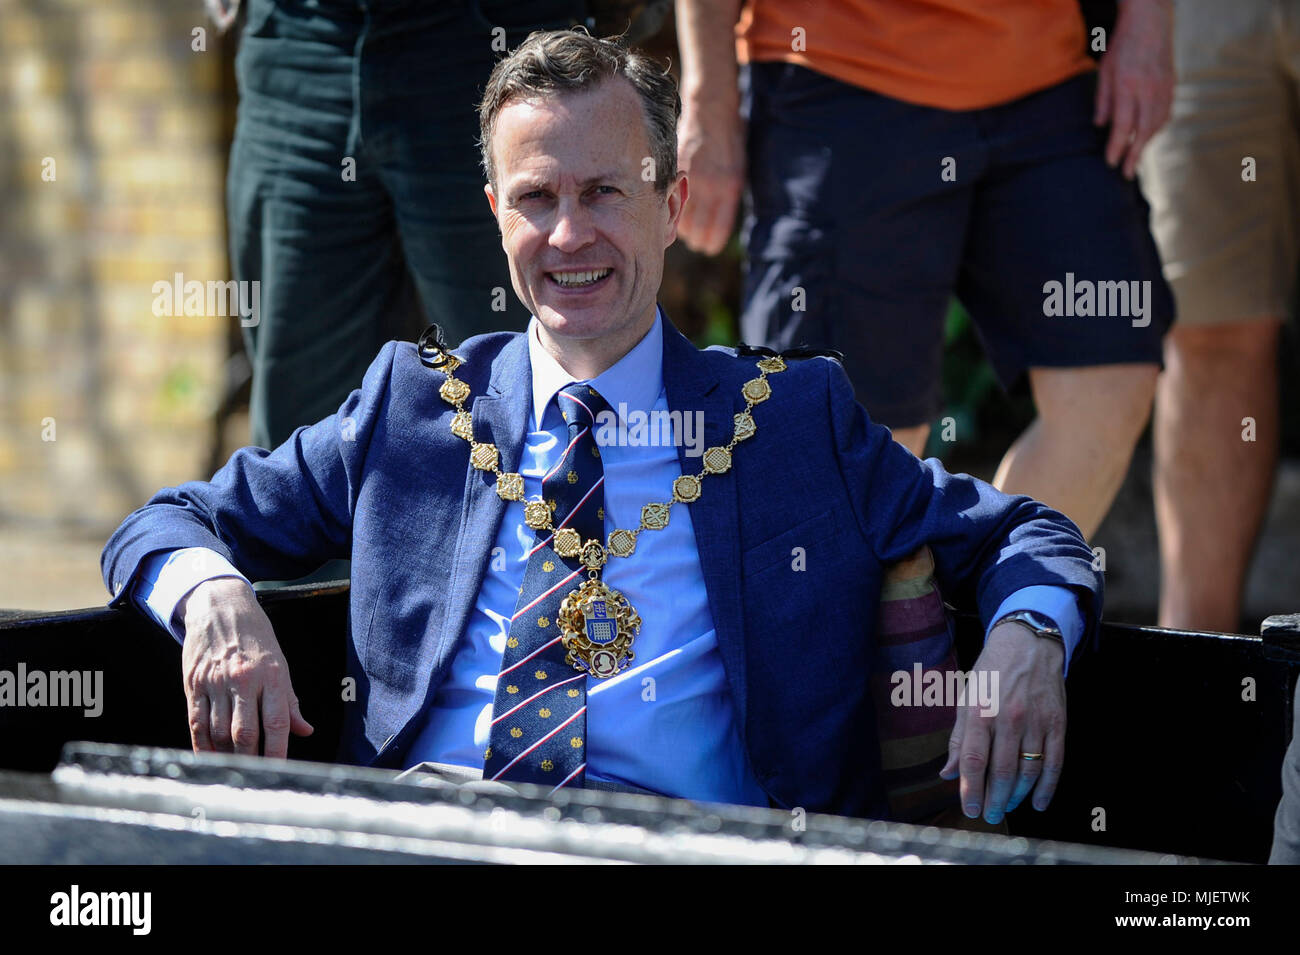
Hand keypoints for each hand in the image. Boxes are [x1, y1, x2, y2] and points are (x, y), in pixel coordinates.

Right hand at [179, 577, 312, 757]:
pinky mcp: (193, 685)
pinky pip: (197, 723)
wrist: (220, 606)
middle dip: (250, 760)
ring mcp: (215, 683)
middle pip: (244, 732)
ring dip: (226, 757)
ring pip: (219, 732)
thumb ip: (290, 701)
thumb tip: (305, 730)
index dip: (277, 752)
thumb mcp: (281, 663)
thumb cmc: (255, 636)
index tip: (278, 771)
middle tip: (254, 778)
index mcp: (272, 676)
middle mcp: (243, 681)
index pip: (276, 723)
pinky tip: (209, 759)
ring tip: (233, 772)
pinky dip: (201, 746)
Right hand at [675, 99, 744, 254]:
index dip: (713, 243)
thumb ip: (728, 195)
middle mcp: (710, 186)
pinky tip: (672, 213)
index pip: (719, 228)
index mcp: (730, 187)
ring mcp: (691, 178)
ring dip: (682, 229)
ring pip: (681, 218)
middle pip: (698, 229)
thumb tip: (716, 221)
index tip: (710, 249)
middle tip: (697, 243)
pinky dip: (670, 210)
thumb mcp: (739, 168)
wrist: (711, 111)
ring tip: (685, 231)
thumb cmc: (730, 140)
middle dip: (697, 240)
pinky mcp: (675, 171)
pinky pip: (669, 201)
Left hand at [939, 623, 1065, 823]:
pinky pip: (1054, 763)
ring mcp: (1036, 722)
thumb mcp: (966, 698)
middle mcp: (1008, 718)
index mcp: (980, 712)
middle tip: (988, 815)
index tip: (969, 809)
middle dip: (994, 799)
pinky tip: (1039, 802)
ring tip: (1006, 807)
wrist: (1028, 644)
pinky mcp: (1058, 724)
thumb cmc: (991, 672)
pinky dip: (1047, 787)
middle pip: (1003, 771)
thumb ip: (959, 738)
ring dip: (1017, 796)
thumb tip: (948, 773)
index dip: (971, 790)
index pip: (974, 761)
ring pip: (1028, 771)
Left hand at [1094, 0, 1174, 178]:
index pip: (1123, 124)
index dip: (1117, 146)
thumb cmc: (1123, 46)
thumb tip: (1100, 126)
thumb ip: (1103, 100)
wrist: (1151, 22)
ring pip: (1157, 124)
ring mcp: (1163, 87)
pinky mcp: (1172, 85)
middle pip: (1143, 130)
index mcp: (1128, 85)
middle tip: (1126, 173)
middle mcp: (1148, 89)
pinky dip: (1156, 128)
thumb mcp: (1105, 70)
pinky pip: (1165, 113)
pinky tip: (1147, 136)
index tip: (1111, 162)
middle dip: (1134, 154)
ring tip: (1134, 157)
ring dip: (1145, 143)